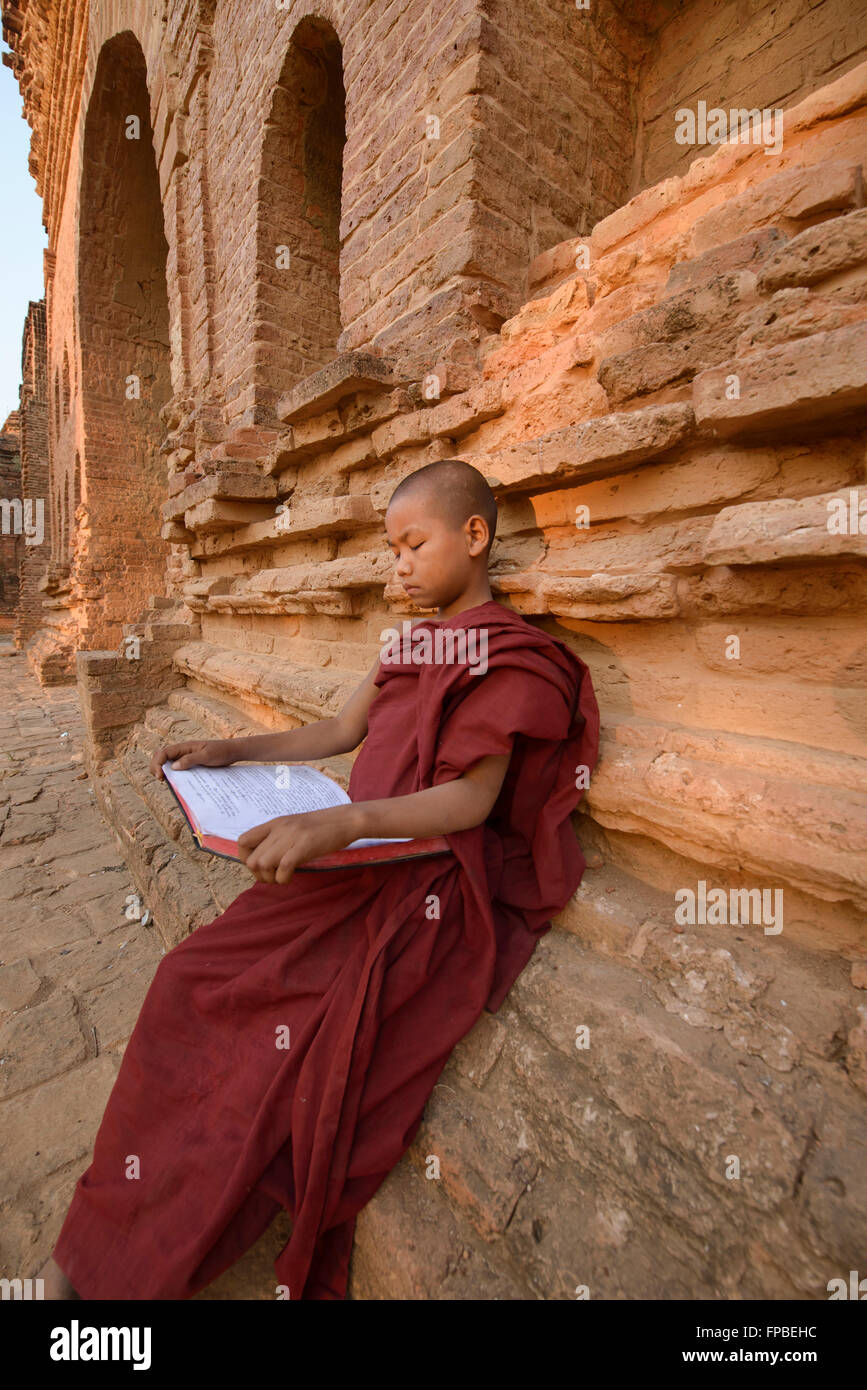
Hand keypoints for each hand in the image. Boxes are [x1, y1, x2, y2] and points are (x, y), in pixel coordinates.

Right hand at [149, 739, 238, 779]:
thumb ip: (191, 760)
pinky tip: (177, 783)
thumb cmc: (221, 751)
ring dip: (164, 772)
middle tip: (160, 779)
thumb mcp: (207, 755)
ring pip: (169, 764)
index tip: (159, 776)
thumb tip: (174, 767)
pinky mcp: (192, 764)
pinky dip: (174, 775)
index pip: (164, 752)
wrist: (233, 752)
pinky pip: (179, 769)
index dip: (157, 763)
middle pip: (162, 757)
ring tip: (165, 781)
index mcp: (184, 747)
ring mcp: (187, 758)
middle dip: (156, 767)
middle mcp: (183, 752)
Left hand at [238, 806, 359, 884]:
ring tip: (282, 877)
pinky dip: (283, 879)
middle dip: (259, 875)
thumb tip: (264, 861)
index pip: (243, 841)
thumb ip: (278, 839)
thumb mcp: (294, 828)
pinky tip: (291, 877)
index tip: (261, 866)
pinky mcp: (304, 845)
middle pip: (251, 859)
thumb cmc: (322, 828)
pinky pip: (282, 867)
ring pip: (262, 864)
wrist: (345, 820)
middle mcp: (279, 829)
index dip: (246, 858)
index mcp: (275, 823)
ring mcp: (291, 836)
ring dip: (270, 878)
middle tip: (273, 876)